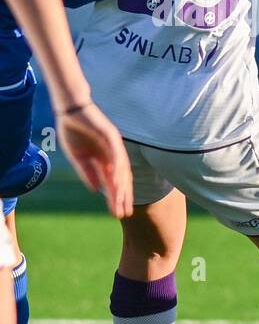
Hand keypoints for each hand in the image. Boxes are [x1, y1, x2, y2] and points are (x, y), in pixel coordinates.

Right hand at [56, 102, 132, 217]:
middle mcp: (114, 155)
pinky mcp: (111, 136)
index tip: (117, 213)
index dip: (116, 198)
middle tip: (123, 214)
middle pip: (121, 179)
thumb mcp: (78, 157)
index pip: (114, 183)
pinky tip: (116, 182)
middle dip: (122, 197)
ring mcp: (115, 145)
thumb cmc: (72, 131)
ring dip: (121, 187)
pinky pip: (116, 155)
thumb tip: (97, 190)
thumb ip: (87, 172)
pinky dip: (117, 169)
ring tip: (120, 202)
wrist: (70, 109)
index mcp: (105, 160)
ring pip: (121, 170)